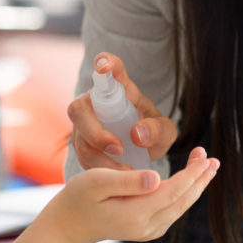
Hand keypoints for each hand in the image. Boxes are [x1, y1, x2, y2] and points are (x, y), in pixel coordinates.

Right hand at [50, 146, 218, 242]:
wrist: (69, 225)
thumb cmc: (79, 197)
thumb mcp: (96, 182)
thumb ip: (126, 180)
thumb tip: (156, 178)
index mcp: (135, 214)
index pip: (172, 192)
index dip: (191, 174)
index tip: (204, 156)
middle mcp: (147, 227)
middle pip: (182, 201)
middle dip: (200, 179)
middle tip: (213, 158)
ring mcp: (149, 230)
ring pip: (180, 206)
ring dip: (195, 186)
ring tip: (208, 166)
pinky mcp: (148, 228)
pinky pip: (173, 209)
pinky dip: (185, 194)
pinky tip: (191, 181)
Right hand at [67, 52, 178, 170]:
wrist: (143, 153)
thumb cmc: (152, 133)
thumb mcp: (164, 132)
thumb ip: (156, 130)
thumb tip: (137, 135)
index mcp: (120, 90)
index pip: (110, 70)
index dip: (105, 64)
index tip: (104, 66)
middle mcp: (95, 103)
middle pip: (79, 109)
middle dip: (95, 132)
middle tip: (117, 148)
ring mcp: (84, 124)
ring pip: (78, 137)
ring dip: (99, 156)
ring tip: (125, 170)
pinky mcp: (80, 145)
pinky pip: (81, 158)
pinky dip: (100, 169)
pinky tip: (118, 178)